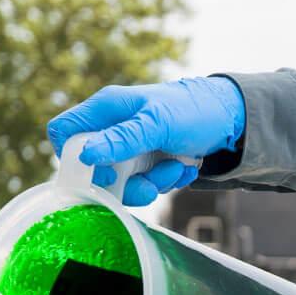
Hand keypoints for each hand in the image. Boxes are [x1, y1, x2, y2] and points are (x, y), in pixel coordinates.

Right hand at [47, 77, 245, 205]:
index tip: (103, 172)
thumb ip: (123, 139)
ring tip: (178, 168)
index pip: (65, 132)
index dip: (74, 157)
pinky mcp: (148, 162)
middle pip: (96, 168)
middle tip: (150, 185)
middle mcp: (113, 128)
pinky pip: (146, 184)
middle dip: (126, 183)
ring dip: (153, 183)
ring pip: (123, 182)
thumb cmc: (193, 110)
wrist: (230, 119)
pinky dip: (166, 181)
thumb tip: (86, 155)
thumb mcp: (157, 124)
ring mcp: (131, 147)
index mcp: (106, 109)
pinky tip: (185, 167)